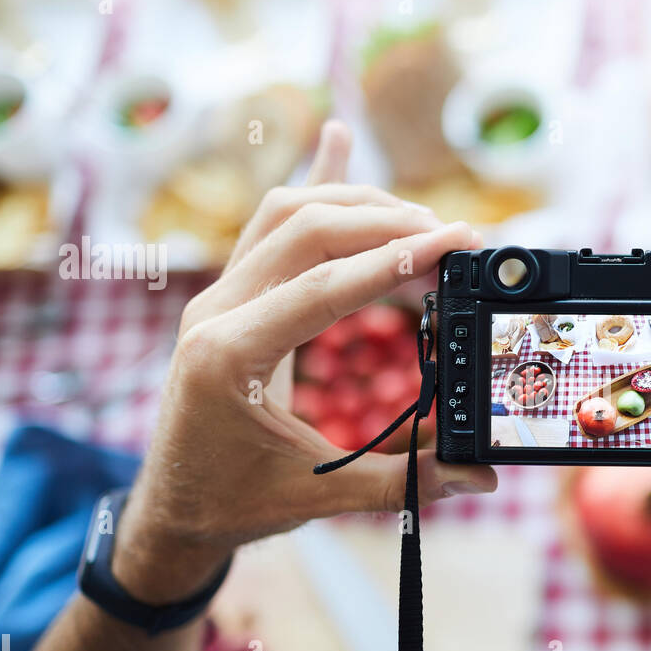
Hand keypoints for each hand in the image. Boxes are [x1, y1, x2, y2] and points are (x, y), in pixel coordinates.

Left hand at [113, 121, 496, 603]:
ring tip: (420, 221)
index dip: (396, 260)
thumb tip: (480, 474)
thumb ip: (404, 482)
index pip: (323, 285)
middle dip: (386, 222)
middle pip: (305, 229)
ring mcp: (216, 297)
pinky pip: (270, 226)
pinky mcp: (228, 296)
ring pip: (286, 214)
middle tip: (452, 236)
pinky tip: (337, 140)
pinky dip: (311, 184)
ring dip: (356, 206)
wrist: (170, 510)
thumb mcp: (320, 497)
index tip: (454, 244)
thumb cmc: (234, 504)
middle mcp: (215, 311)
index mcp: (227, 354)